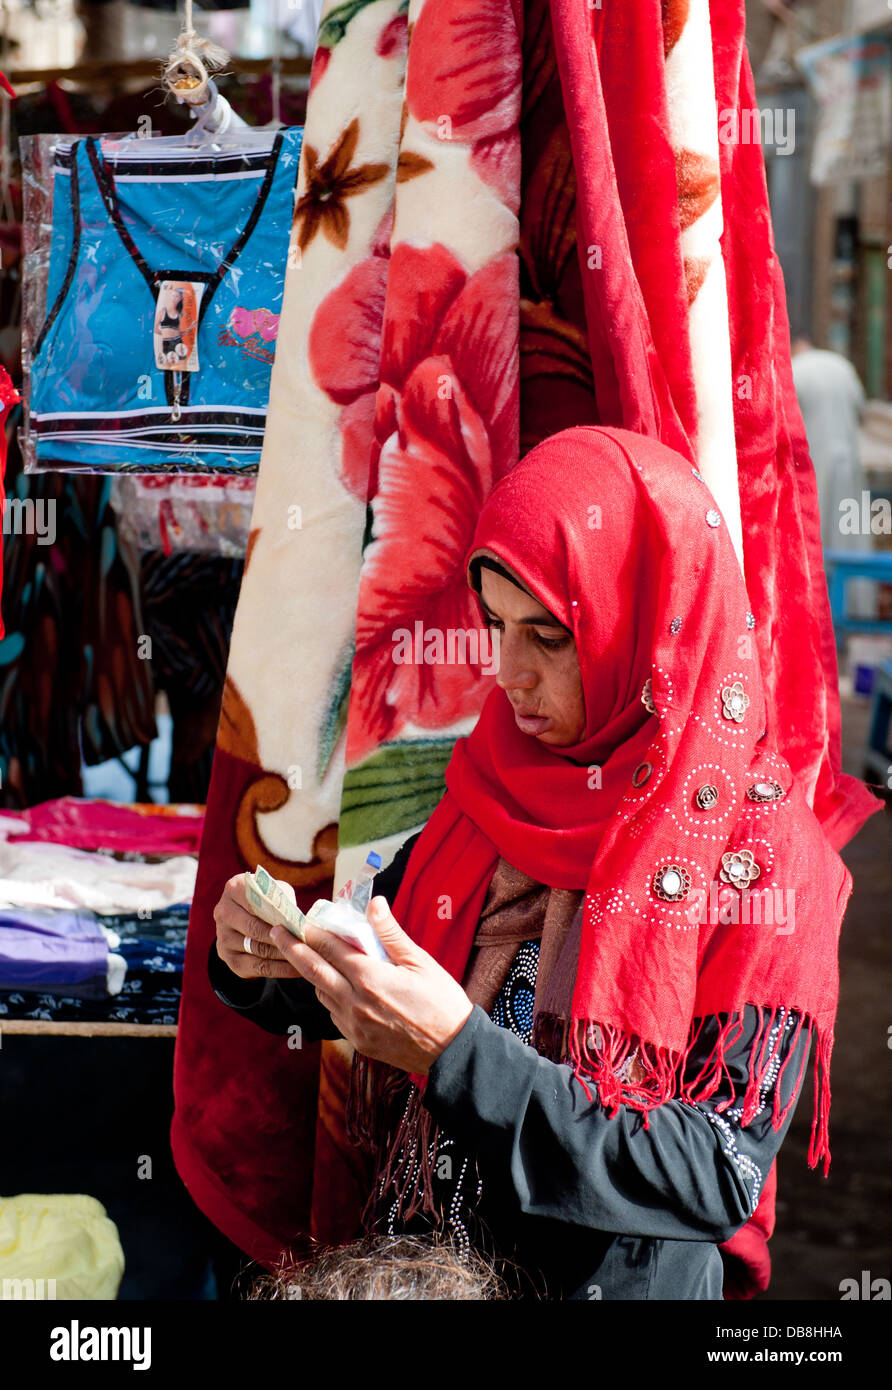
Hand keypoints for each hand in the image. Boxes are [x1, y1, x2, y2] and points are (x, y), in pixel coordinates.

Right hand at [213, 873, 302, 980]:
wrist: (248, 918)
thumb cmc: (267, 902)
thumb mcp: (275, 893)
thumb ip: (282, 900)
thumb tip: (297, 920)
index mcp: (234, 889)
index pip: (256, 903)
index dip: (278, 915)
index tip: (299, 924)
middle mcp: (223, 913)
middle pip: (255, 928)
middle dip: (282, 937)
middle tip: (305, 943)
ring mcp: (223, 938)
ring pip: (257, 949)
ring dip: (284, 955)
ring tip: (306, 957)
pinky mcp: (229, 959)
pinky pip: (257, 967)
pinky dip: (280, 969)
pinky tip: (296, 969)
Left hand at [268, 896, 473, 1074]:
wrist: (451, 1051)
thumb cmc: (441, 1002)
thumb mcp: (420, 962)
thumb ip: (391, 934)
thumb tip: (375, 904)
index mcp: (371, 978)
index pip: (332, 949)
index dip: (314, 932)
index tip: (301, 919)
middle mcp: (355, 1002)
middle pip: (314, 970)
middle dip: (292, 949)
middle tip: (276, 932)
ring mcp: (353, 1024)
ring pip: (322, 992)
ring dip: (312, 973)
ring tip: (306, 956)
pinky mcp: (356, 1040)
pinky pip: (333, 1013)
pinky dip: (329, 995)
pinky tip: (334, 986)